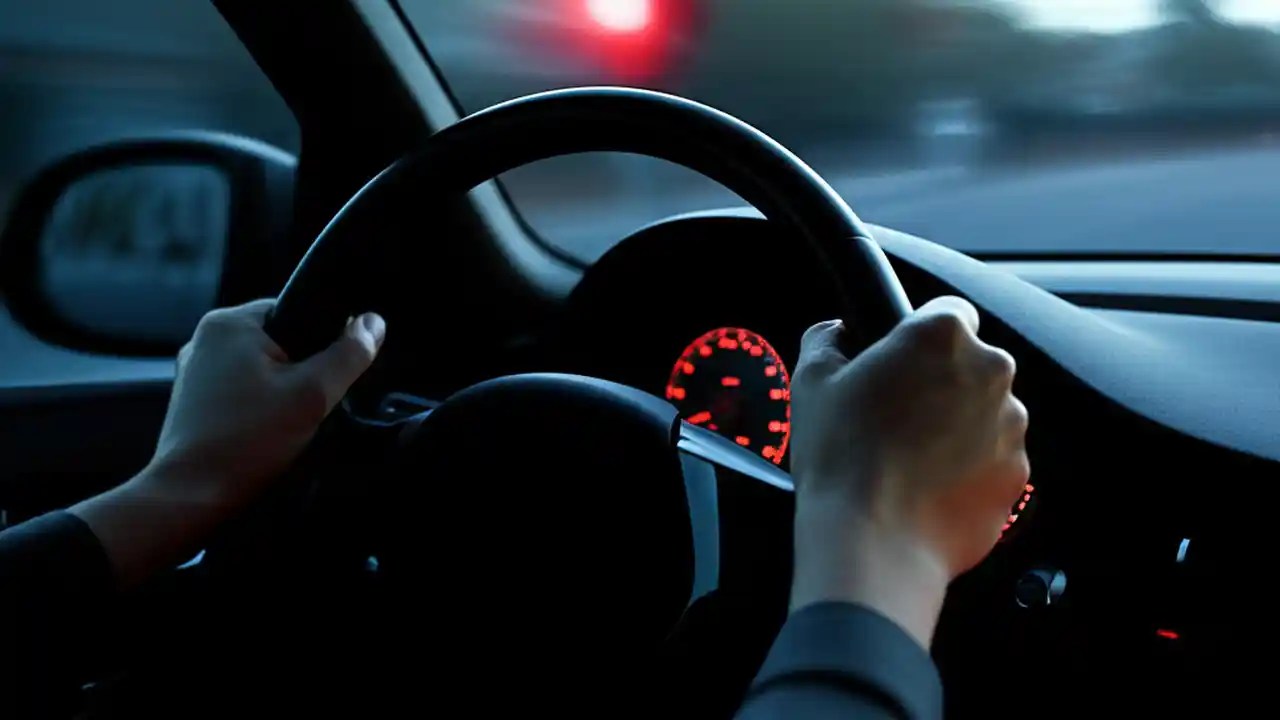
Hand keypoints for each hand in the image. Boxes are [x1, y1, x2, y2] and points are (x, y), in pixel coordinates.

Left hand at [148, 299, 385, 507]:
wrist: (191, 497)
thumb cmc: (248, 441)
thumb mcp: (312, 395)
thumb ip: (348, 355)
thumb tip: (373, 323)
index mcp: (230, 322)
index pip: (295, 311)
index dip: (323, 342)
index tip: (328, 377)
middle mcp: (205, 338)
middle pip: (279, 342)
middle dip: (301, 371)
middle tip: (309, 405)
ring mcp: (193, 371)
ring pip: (260, 369)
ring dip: (280, 391)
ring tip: (285, 423)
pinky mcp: (191, 401)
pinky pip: (240, 391)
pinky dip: (257, 407)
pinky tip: (263, 433)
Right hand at [787, 296, 1028, 646]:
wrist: (874, 542)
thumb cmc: (842, 457)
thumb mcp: (812, 381)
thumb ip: (826, 340)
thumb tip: (835, 333)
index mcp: (941, 336)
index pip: (948, 311)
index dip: (920, 334)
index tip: (900, 359)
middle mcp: (990, 372)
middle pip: (971, 364)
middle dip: (940, 383)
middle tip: (895, 415)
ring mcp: (1011, 427)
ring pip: (985, 413)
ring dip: (957, 426)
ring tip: (908, 458)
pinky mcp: (1018, 476)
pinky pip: (993, 460)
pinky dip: (969, 469)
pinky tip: (927, 487)